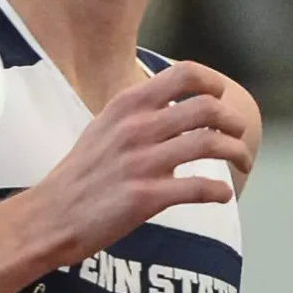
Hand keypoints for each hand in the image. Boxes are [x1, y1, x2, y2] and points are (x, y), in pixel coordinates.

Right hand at [37, 59, 251, 259]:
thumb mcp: (103, 128)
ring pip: (209, 144)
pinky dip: (220, 191)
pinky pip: (199, 188)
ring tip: (242, 162)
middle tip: (238, 135)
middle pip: (207, 108)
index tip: (222, 99)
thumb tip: (177, 107)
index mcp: (126, 105)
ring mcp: (142, 162)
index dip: (213, 84)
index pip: (185, 75)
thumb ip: (138, 114)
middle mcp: (136, 128)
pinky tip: (222, 195)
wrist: (49, 217)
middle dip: (233, 122)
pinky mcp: (145, 197)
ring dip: (236, 153)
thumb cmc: (79, 176)